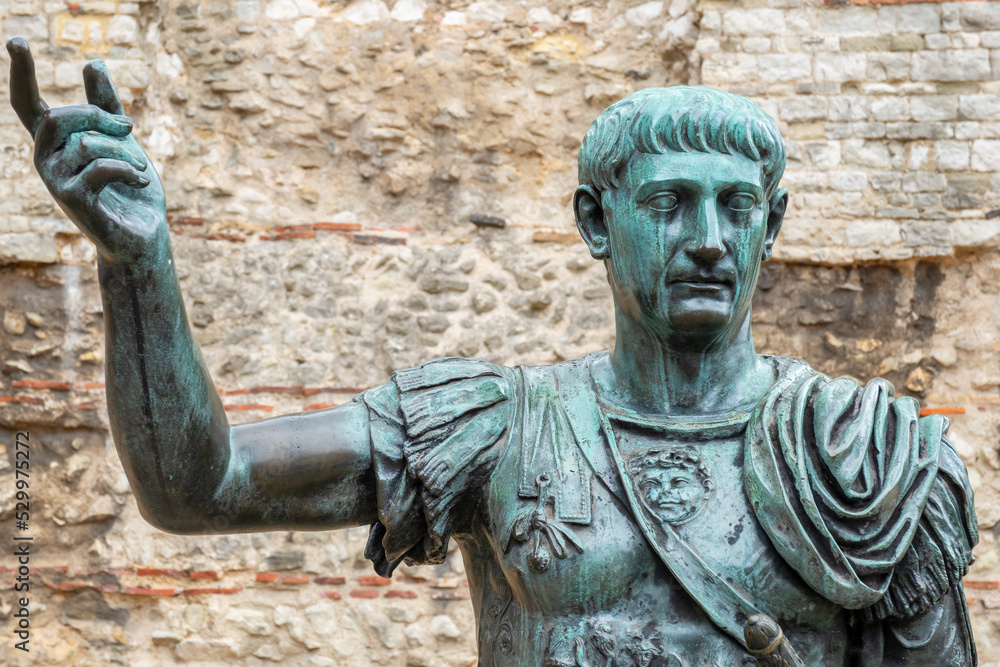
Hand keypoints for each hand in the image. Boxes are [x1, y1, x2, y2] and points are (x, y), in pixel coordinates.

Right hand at [7, 38, 166, 261]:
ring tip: (141, 168)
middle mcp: (45, 161)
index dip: (22, 74)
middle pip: (59, 116)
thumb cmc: (131, 189)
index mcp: (54, 144)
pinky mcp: (74, 200)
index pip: (27, 104)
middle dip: (100, 116)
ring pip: (85, 143)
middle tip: (130, 127)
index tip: (17, 40)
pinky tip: (143, 180)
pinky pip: (100, 167)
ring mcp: (55, 182)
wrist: (144, 236)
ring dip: (123, 150)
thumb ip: (106, 106)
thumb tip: (92, 63)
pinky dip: (128, 169)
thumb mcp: (122, 141)